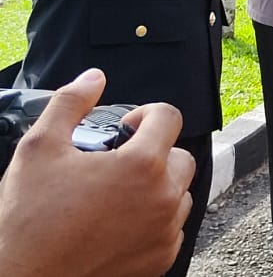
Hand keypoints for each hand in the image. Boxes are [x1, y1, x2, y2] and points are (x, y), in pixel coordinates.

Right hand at [0, 69, 194, 276]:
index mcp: (142, 165)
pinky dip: (154, 222)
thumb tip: (93, 78)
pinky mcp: (160, 260)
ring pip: (180, 194)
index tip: (127, 126)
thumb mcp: (38, 148)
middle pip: (180, 157)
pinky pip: (172, 229)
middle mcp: (164, 198)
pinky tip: (120, 222)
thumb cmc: (28, 219)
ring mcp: (164, 232)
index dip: (146, 114)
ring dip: (158, 188)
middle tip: (119, 163)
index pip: (169, 117)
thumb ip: (70, 104)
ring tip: (118, 193)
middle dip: (155, 152)